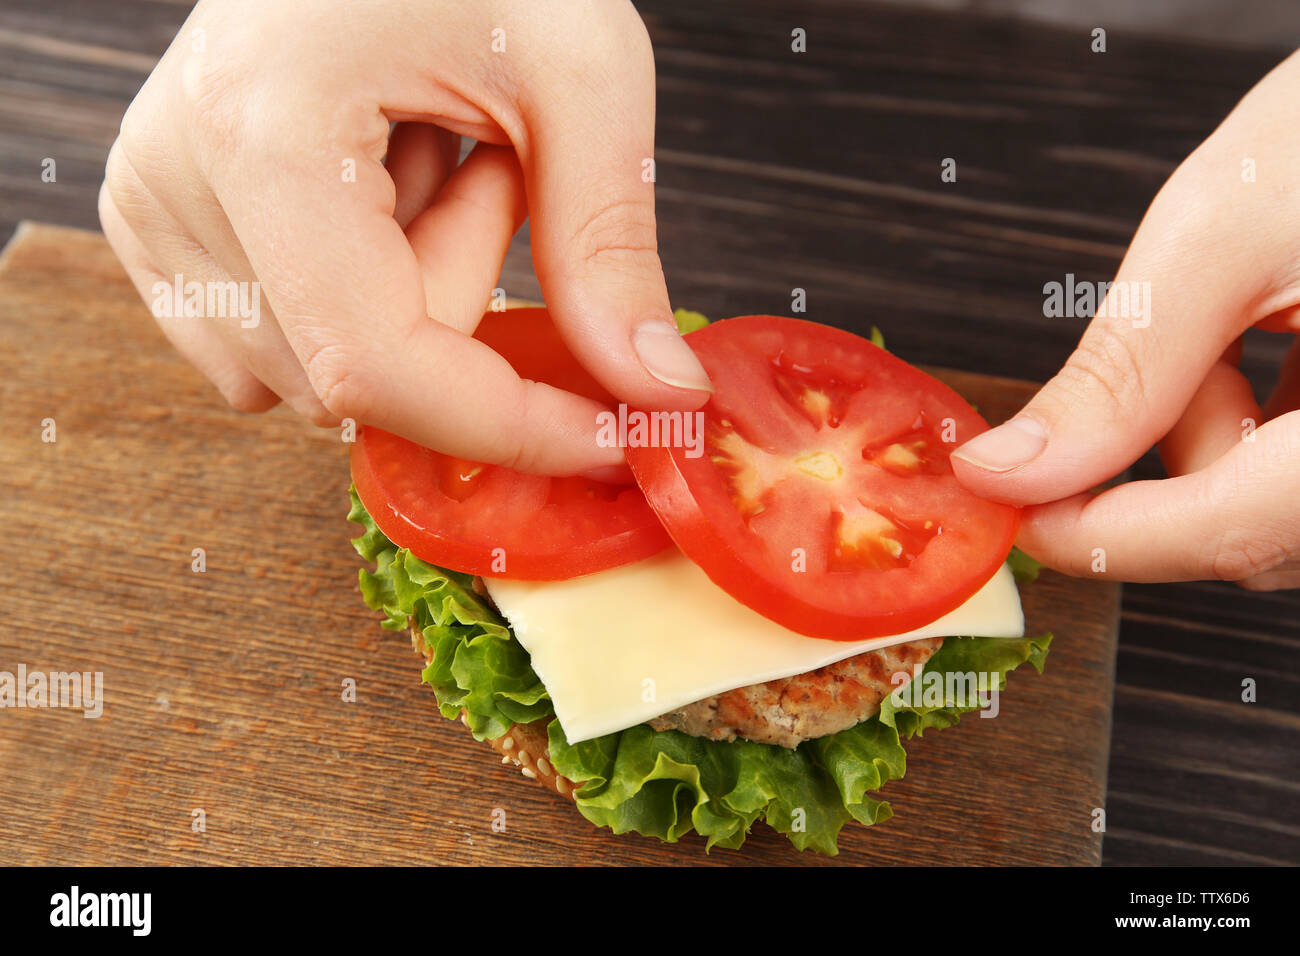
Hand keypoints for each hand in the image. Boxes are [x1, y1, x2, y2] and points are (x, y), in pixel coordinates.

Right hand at [99, 0, 710, 475]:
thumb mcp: (580, 69)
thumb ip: (607, 246)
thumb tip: (652, 392)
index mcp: (262, 134)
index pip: (377, 366)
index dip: (505, 422)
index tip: (608, 435)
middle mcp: (174, 181)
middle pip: (362, 373)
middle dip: (468, 292)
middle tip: (492, 161)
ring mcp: (155, 204)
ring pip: (328, 369)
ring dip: (417, 286)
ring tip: (430, 152)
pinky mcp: (158, 221)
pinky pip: (283, 346)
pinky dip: (361, 289)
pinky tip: (377, 184)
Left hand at [951, 51, 1299, 589]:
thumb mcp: (1224, 235)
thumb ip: (1119, 373)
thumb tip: (1015, 470)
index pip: (1236, 534)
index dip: (1102, 537)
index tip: (1013, 511)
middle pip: (1255, 526)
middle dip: (1174, 446)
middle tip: (1170, 344)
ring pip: (1275, 498)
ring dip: (1225, 420)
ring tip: (1257, 308)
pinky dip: (1271, 410)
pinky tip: (1286, 329)